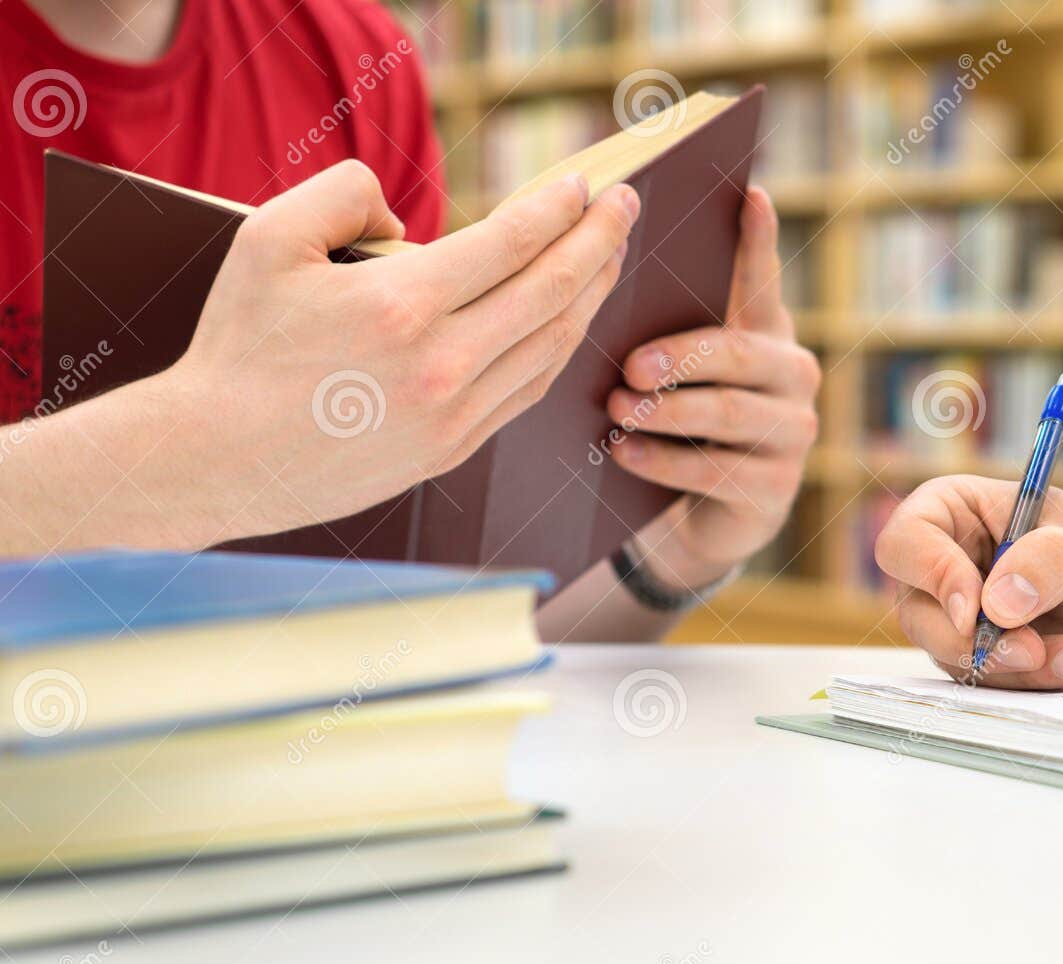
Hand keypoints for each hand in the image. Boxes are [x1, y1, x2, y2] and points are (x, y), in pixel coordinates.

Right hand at [118, 160, 638, 544]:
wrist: (214, 459)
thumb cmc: (238, 345)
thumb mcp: (271, 238)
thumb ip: (348, 194)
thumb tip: (413, 225)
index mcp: (400, 305)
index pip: (512, 243)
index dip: (558, 208)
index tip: (585, 184)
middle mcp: (441, 364)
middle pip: (552, 291)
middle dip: (600, 241)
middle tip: (627, 207)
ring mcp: (454, 415)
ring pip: (551, 346)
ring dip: (592, 295)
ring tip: (610, 257)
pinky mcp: (452, 450)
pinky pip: (529, 390)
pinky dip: (560, 348)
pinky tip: (570, 320)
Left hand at [603, 186, 820, 588]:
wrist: (707, 515)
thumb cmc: (682, 422)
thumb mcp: (678, 372)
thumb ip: (663, 328)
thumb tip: (605, 271)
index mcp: (767, 332)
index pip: (762, 280)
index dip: (758, 240)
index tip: (750, 194)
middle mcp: (793, 376)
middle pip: (738, 354)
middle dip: (680, 356)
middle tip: (630, 366)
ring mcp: (792, 434)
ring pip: (728, 413)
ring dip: (667, 411)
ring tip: (618, 408)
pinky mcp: (775, 489)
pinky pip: (716, 471)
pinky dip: (662, 461)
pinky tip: (623, 452)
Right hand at [874, 475, 1062, 687]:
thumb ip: (1048, 564)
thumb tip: (998, 602)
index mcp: (962, 511)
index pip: (908, 540)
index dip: (929, 574)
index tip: (973, 607)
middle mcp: (955, 563)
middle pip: (919, 611)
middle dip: (974, 640)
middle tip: (1030, 650)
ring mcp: (971, 616)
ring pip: (955, 656)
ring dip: (1021, 665)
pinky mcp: (996, 658)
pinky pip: (994, 682)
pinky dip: (1041, 680)